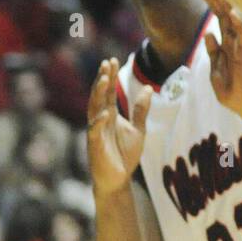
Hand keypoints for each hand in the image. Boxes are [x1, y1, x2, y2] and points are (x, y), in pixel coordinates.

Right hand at [87, 57, 150, 196]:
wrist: (118, 180)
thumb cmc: (125, 155)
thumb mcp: (138, 129)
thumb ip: (140, 110)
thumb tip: (147, 87)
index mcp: (109, 114)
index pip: (108, 91)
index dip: (109, 76)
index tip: (111, 59)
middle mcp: (100, 119)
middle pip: (99, 95)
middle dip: (102, 79)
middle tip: (106, 63)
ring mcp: (96, 131)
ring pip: (94, 108)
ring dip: (98, 93)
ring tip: (104, 79)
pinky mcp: (95, 146)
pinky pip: (95, 131)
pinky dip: (99, 122)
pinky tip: (105, 113)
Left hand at [204, 0, 241, 122]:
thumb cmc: (233, 91)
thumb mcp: (216, 72)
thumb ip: (213, 54)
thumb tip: (207, 34)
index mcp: (226, 46)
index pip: (219, 21)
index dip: (212, 5)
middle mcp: (234, 44)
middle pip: (224, 17)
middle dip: (216, 0)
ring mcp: (240, 49)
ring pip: (233, 24)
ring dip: (225, 7)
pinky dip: (238, 25)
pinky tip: (233, 13)